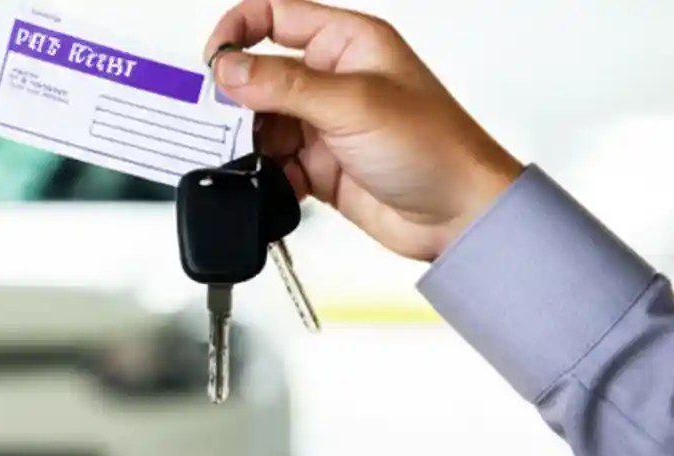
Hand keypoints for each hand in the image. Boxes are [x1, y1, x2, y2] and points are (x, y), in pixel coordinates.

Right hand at [206, 0, 523, 260]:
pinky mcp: (320, 167)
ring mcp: (324, 125)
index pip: (274, 16)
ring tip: (250, 159)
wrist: (459, 217)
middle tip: (220, 122)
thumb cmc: (436, 148)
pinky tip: (273, 184)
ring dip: (250, 143)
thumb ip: (284, 84)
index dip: (237, 32)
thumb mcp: (353, 103)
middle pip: (259, 75)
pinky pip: (274, 166)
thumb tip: (229, 69)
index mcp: (348, 43)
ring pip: (262, 125)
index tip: (214, 63)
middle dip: (236, 100)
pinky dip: (265, 177)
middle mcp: (333, 80)